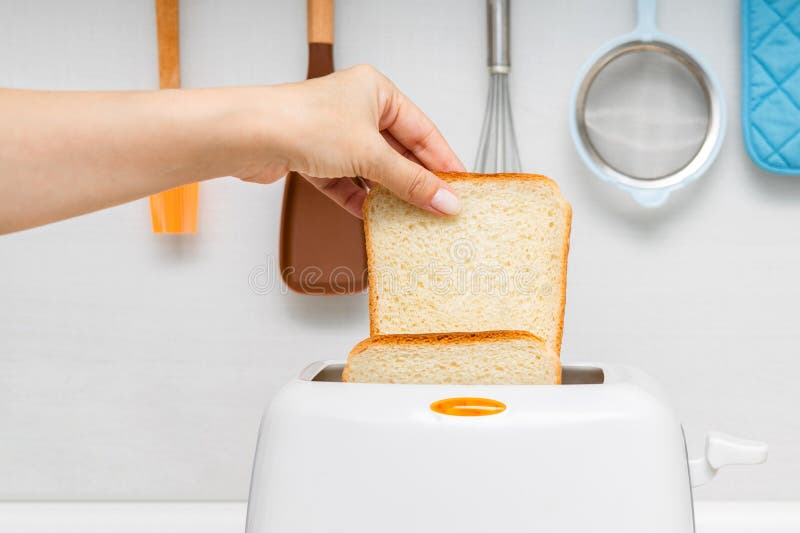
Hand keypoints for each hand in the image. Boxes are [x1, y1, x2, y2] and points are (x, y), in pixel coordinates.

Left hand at [236, 65, 464, 216]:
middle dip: (415, 182)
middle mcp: (355, 108)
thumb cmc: (304, 123)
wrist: (249, 136)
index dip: (443, 161)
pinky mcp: (314, 157)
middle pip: (397, 151)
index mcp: (375, 91)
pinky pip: (346, 182)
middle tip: (439, 208)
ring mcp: (333, 134)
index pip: (422, 130)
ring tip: (411, 218)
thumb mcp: (371, 154)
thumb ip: (411, 182)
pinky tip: (372, 217)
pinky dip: (358, 200)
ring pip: (371, 170)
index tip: (460, 186)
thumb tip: (445, 201)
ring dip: (387, 194)